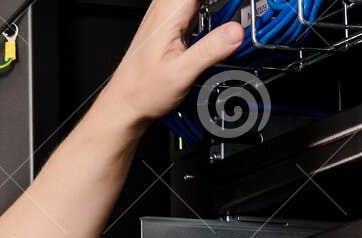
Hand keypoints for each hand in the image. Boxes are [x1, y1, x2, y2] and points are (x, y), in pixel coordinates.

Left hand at [101, 0, 245, 127]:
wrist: (124, 104)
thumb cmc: (142, 91)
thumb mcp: (181, 73)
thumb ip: (210, 50)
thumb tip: (237, 31)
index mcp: (169, 12)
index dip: (219, 0)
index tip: (237, 8)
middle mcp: (165, 7)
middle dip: (219, 4)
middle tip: (237, 12)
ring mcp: (166, 13)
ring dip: (213, 6)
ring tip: (229, 16)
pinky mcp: (170, 22)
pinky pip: (194, 4)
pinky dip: (209, 7)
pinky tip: (217, 20)